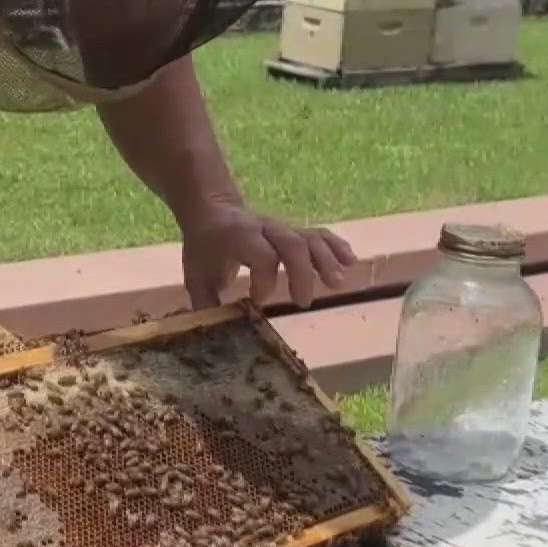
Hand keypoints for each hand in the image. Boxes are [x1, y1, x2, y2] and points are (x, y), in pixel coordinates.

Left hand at [178, 201, 356, 309]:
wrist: (211, 209)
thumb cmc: (204, 246)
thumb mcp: (195, 274)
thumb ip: (205, 304)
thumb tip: (212, 337)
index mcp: (237, 237)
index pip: (261, 254)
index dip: (264, 280)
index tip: (257, 301)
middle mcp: (263, 229)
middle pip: (292, 244)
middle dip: (302, 274)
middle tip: (303, 303)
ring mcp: (281, 228)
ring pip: (309, 237)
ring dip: (326, 260)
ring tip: (337, 284)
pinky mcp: (293, 230)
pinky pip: (318, 234)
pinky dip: (336, 246)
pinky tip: (351, 262)